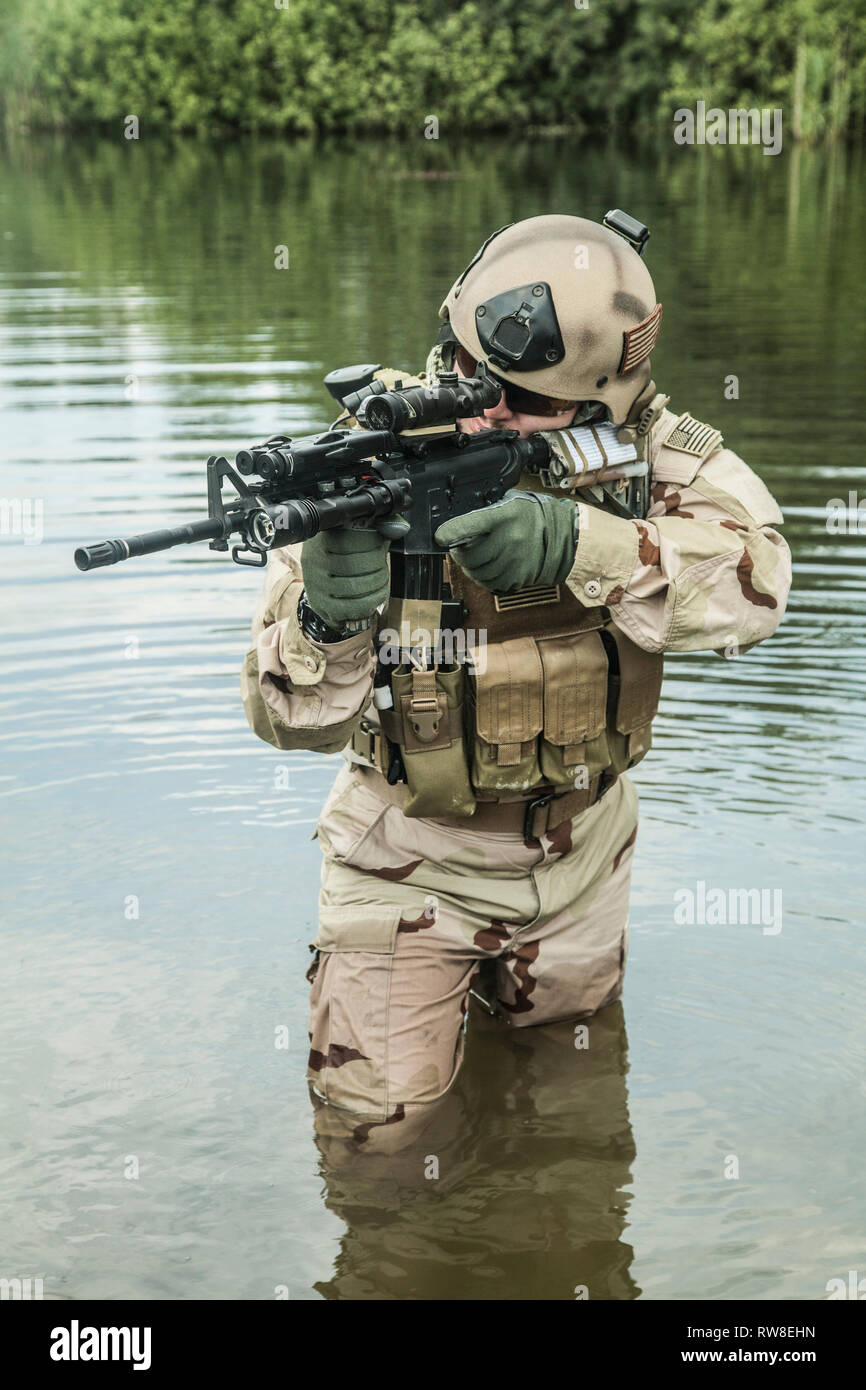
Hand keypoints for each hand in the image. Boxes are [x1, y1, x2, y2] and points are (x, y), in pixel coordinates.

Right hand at [301, 525, 392, 626]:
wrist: (321, 581)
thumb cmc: (345, 554)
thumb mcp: (359, 532)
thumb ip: (382, 524)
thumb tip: (400, 529)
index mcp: (323, 537)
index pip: (353, 539)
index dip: (374, 543)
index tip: (380, 544)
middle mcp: (315, 559)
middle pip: (357, 564)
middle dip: (379, 566)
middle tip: (382, 565)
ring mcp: (317, 584)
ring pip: (358, 586)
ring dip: (378, 583)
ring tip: (380, 579)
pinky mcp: (323, 604)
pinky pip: (356, 605)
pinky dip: (373, 600)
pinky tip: (377, 593)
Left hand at [435, 490, 576, 592]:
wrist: (563, 533)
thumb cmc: (531, 515)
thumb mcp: (509, 504)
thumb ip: (485, 515)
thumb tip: (458, 529)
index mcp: (504, 515)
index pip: (469, 525)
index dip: (450, 532)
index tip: (440, 537)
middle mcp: (509, 539)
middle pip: (468, 555)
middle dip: (459, 553)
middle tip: (460, 548)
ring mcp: (515, 561)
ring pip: (477, 573)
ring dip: (471, 568)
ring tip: (477, 559)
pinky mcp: (519, 578)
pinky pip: (492, 584)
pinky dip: (486, 578)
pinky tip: (491, 568)